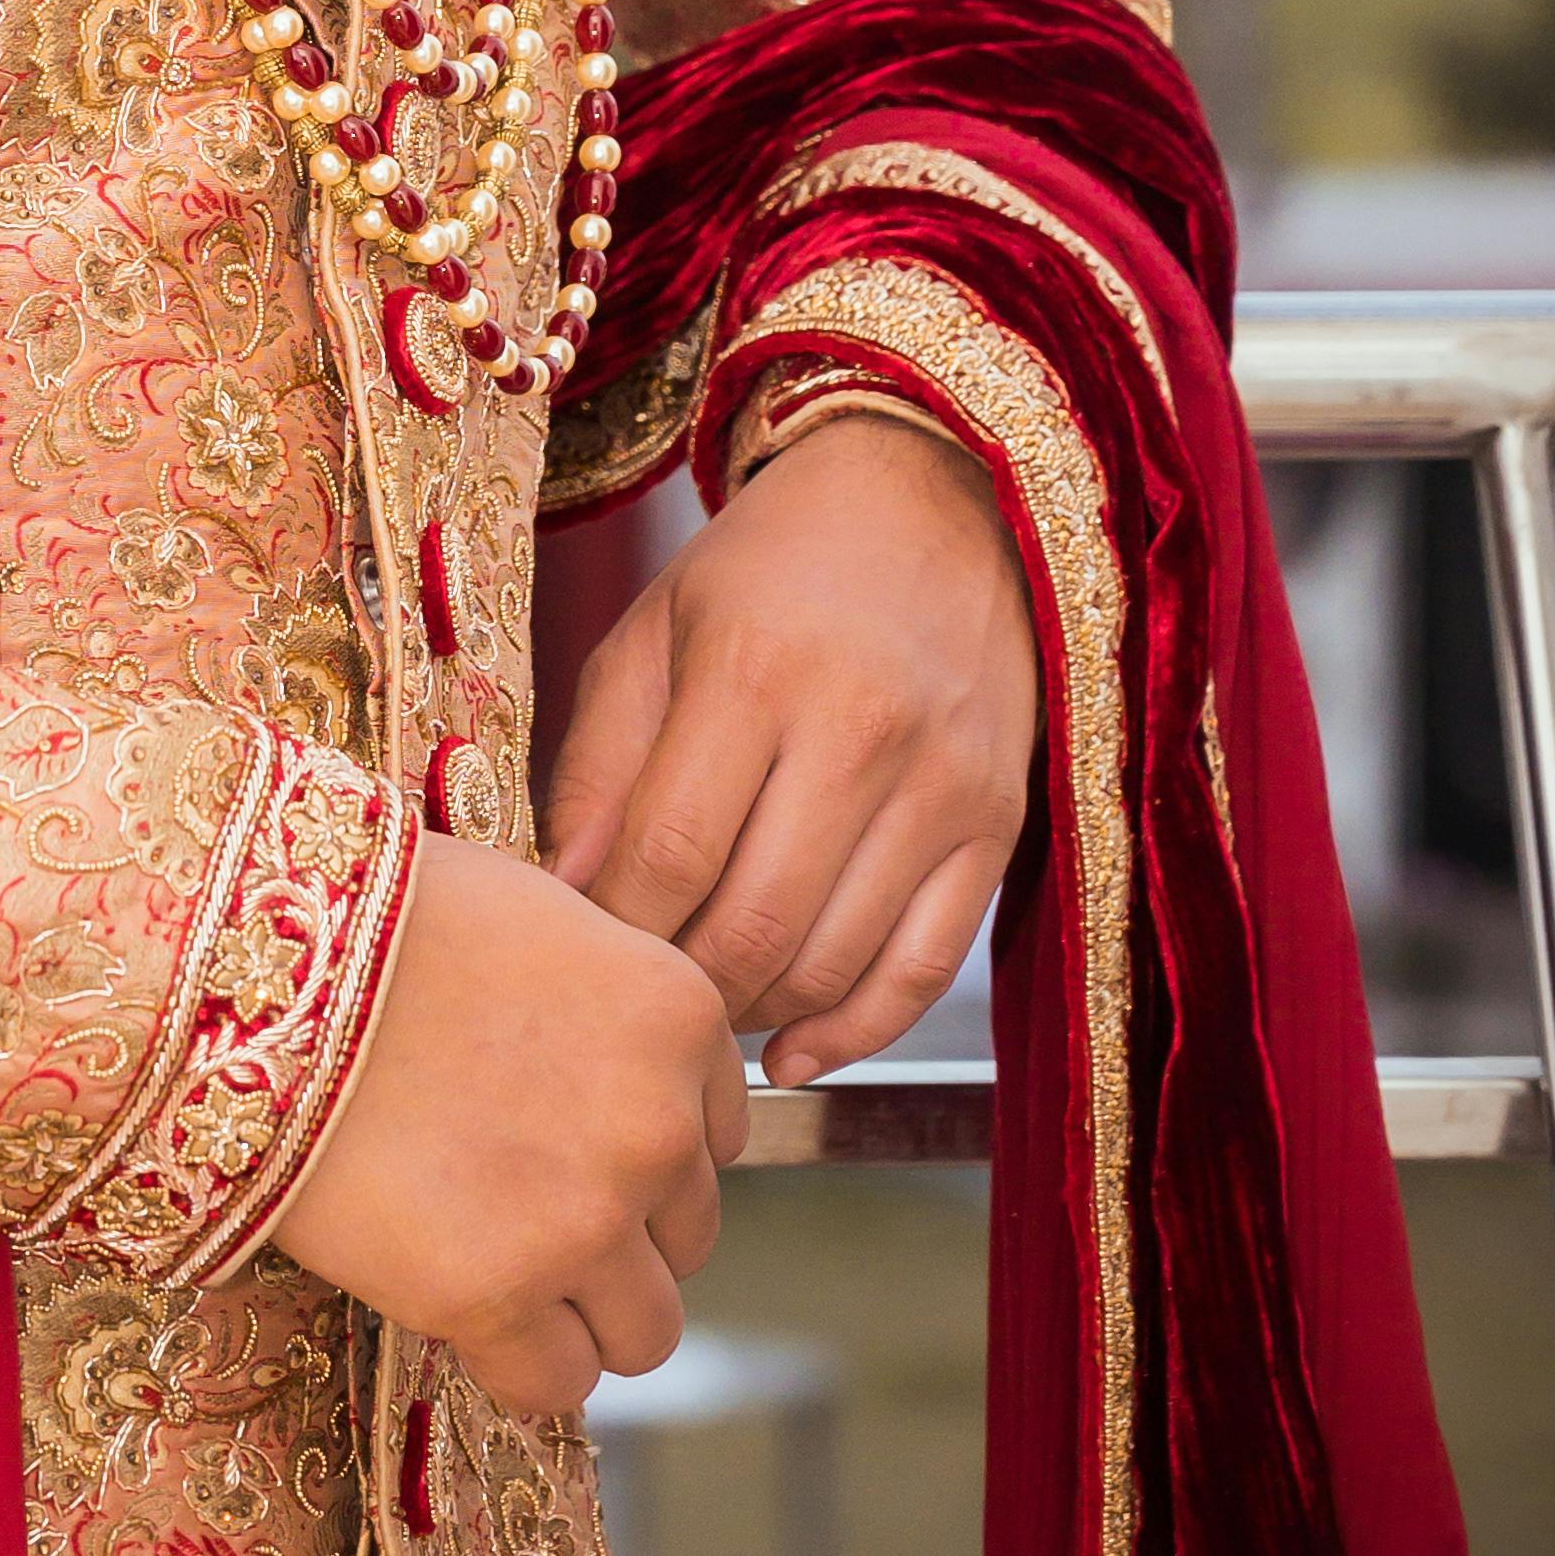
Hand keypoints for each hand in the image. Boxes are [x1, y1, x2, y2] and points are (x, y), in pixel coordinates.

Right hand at [269, 834, 743, 1415]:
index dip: (640, 1144)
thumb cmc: (370, 920)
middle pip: (687, 1236)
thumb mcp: (532, 916)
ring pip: (644, 1330)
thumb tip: (601, 1059)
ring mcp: (583, 1221)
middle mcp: (656, 1128)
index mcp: (677, 1020)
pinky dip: (518, 1364)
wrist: (252, 975)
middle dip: (616, 1229)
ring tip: (500, 1277)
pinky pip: (554, 1384)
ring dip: (582, 1314)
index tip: (569, 1139)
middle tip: (519, 1203)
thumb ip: (601, 1002)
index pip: (715, 1132)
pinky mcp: (493, 1295)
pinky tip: (464, 1317)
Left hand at [541, 404, 1039, 1089]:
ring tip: (702, 1006)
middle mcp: (861, 729)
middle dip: (679, 984)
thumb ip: (598, 765)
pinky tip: (791, 1052)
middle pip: (753, 923)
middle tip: (636, 993)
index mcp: (755, 669)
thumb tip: (558, 896)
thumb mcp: (654, 632)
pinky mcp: (996, 825)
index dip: (614, 927)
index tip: (576, 951)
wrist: (936, 503)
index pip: (670, 851)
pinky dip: (854, 1033)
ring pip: (835, 960)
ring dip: (755, 1012)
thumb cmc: (770, 571)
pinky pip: (925, 970)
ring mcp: (942, 785)